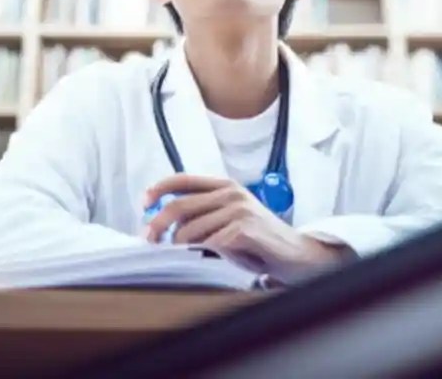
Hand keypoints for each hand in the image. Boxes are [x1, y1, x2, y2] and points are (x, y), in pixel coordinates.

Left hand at [142, 174, 353, 283]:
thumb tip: (163, 224)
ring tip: (194, 258)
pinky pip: (207, 245)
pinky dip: (203, 257)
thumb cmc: (260, 241)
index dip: (159, 189)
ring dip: (183, 249)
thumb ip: (204, 214)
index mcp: (226, 186)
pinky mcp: (243, 229)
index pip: (183, 179)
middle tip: (148, 242)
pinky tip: (213, 262)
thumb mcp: (231, 218)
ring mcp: (238, 210)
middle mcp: (231, 193)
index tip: (144, 203)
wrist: (297, 255)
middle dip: (157, 226)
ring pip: (189, 231)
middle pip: (178, 207)